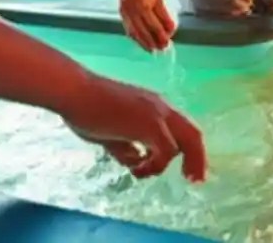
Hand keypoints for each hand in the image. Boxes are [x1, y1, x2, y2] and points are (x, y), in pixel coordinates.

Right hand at [62, 74, 205, 181]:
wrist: (74, 92)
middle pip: (194, 134)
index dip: (189, 151)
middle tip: (194, 181)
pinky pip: (167, 150)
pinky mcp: (150, 124)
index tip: (187, 172)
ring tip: (141, 171)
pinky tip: (136, 168)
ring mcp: (157, 114)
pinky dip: (155, 164)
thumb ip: (127, 146)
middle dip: (197, 160)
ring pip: (186, 142)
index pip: (182, 129)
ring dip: (165, 164)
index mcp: (153, 107)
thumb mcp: (111, 132)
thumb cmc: (86, 109)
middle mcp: (161, 108)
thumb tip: (136, 160)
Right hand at [120, 0, 176, 51]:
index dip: (161, 34)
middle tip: (162, 49)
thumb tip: (172, 29)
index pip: (154, 24)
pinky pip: (129, 30)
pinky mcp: (122, 15)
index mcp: (144, 5)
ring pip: (135, 33)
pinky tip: (142, 43)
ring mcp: (126, 14)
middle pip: (144, 31)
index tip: (168, 41)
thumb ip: (164, 14)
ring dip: (144, 43)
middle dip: (153, 41)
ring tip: (152, 50)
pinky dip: (136, 38)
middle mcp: (133, 11)